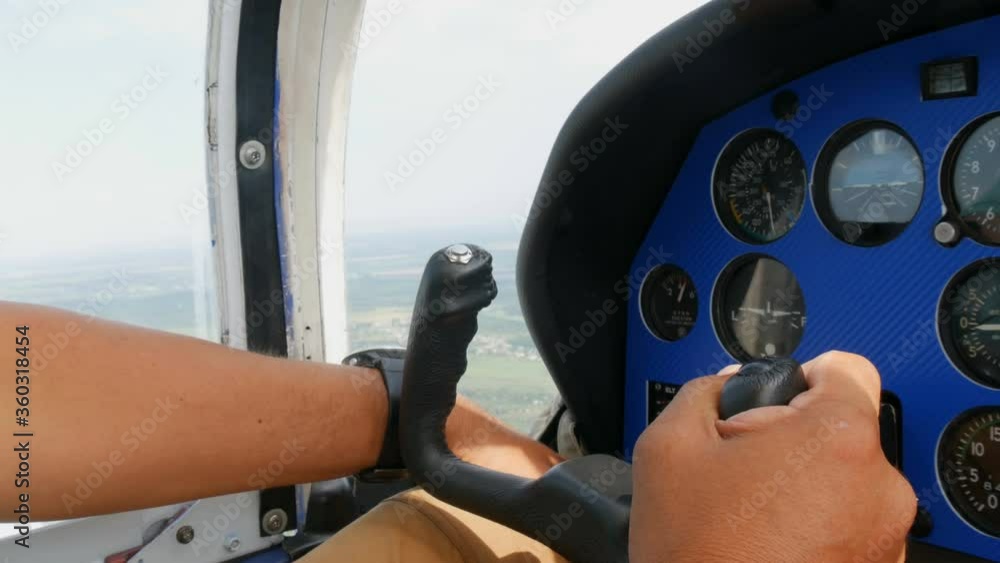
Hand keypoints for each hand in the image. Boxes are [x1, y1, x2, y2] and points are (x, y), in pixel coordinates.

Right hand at [629, 351, 916, 562]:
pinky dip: (817, 526)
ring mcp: (886, 537)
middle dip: (793, 439)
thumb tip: (727, 385)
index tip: (776, 399)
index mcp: (837, 439)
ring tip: (754, 516)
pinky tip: (771, 544)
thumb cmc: (697, 554)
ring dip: (806, 487)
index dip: (800, 376)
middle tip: (744, 470)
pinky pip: (850, 525)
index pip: (844, 368)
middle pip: (840, 430)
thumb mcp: (668, 447)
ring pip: (845, 480)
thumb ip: (702, 393)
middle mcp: (881, 487)